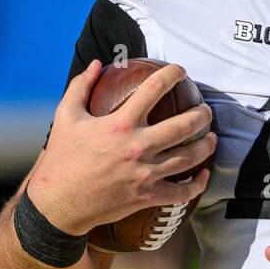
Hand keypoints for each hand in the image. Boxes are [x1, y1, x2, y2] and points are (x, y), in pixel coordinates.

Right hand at [29, 60, 215, 233]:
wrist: (57, 204)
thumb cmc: (61, 159)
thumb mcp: (65, 117)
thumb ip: (81, 86)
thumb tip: (97, 64)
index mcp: (120, 124)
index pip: (153, 89)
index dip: (172, 75)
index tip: (181, 71)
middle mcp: (138, 147)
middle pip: (184, 125)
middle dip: (202, 114)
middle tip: (206, 110)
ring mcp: (145, 173)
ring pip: (189, 157)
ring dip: (207, 145)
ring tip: (212, 138)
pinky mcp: (148, 197)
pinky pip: (182, 192)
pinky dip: (197, 183)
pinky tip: (203, 175)